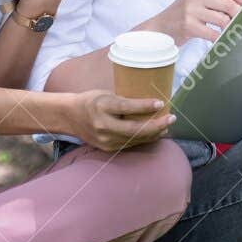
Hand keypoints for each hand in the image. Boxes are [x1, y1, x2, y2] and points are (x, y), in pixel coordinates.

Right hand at [60, 90, 174, 151]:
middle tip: (171, 118)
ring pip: (135, 139)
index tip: (160, 103)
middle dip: (156, 125)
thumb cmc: (91, 101)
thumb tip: (150, 103)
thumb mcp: (105, 94)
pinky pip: (130, 144)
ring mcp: (105, 139)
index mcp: (101, 106)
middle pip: (134, 129)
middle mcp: (103, 125)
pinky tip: (154, 133)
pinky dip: (144, 139)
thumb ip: (124, 100)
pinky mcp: (107, 148)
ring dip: (153, 133)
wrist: (70, 117)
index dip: (145, 106)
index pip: (126, 107)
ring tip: (166, 126)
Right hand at [140, 0, 241, 42]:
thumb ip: (214, 1)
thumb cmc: (180, 17)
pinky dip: (221, 39)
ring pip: (222, 19)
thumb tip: (241, 8)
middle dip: (241, 15)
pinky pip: (212, 33)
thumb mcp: (195, 1)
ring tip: (236, 34)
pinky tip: (223, 42)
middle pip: (228, 4)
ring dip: (232, 29)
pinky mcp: (188, 25)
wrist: (158, 29)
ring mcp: (191, 10)